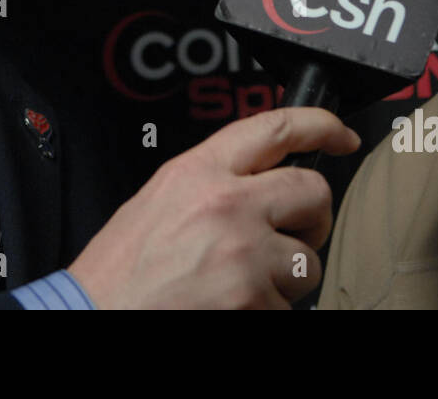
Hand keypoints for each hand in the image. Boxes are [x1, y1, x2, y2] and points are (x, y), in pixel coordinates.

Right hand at [68, 107, 360, 308]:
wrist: (94, 313)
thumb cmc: (120, 269)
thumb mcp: (159, 199)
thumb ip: (210, 180)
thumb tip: (260, 180)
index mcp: (198, 170)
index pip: (276, 127)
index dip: (321, 125)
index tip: (342, 135)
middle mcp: (227, 203)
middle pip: (312, 190)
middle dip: (312, 217)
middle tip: (291, 235)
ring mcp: (243, 252)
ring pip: (308, 259)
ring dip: (287, 277)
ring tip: (244, 283)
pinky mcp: (251, 298)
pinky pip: (288, 304)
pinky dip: (268, 310)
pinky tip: (233, 306)